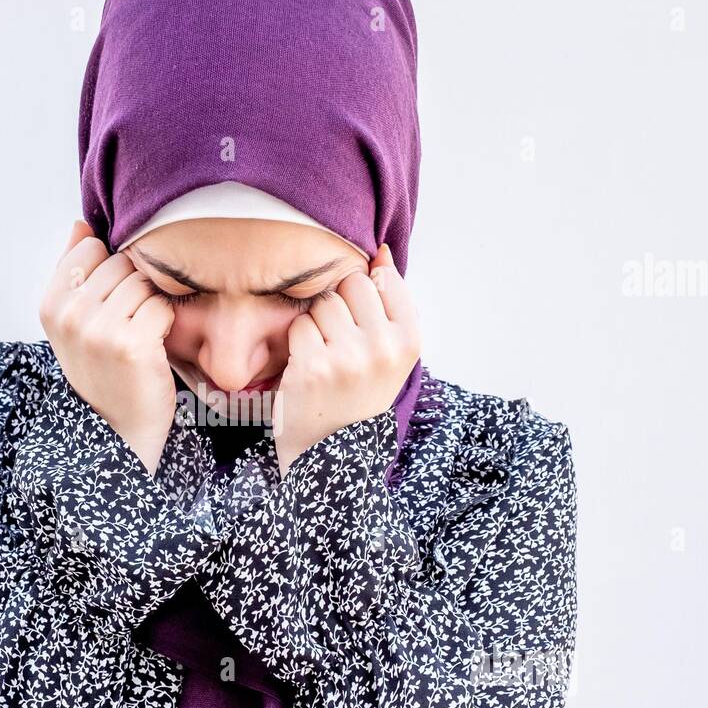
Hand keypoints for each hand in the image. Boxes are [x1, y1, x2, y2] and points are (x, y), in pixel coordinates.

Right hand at [38, 220, 177, 475]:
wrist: (117, 429)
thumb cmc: (102, 371)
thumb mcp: (75, 321)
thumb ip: (75, 270)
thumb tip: (82, 224)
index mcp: (50, 304)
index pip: (91, 248)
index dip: (109, 272)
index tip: (108, 304)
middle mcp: (69, 314)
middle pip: (121, 263)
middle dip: (133, 290)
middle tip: (127, 326)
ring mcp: (98, 329)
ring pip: (143, 282)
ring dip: (150, 307)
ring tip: (139, 337)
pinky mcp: (131, 344)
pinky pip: (162, 306)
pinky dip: (164, 326)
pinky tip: (152, 348)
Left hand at [272, 243, 420, 478]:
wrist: (333, 455)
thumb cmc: (361, 397)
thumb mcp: (391, 354)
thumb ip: (390, 303)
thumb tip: (380, 253)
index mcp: (410, 340)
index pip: (384, 279)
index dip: (366, 296)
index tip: (363, 325)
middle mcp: (383, 347)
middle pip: (351, 284)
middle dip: (340, 307)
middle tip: (340, 343)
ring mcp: (348, 357)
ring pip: (323, 303)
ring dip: (317, 325)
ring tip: (325, 356)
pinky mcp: (312, 366)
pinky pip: (299, 325)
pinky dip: (298, 343)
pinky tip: (308, 367)